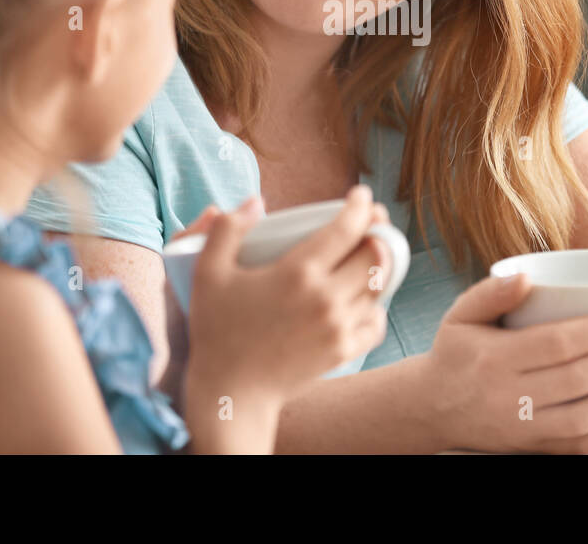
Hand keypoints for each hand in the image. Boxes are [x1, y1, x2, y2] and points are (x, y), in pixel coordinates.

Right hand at [182, 185, 390, 451]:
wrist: (230, 393)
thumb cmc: (216, 330)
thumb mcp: (207, 272)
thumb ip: (228, 229)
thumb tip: (257, 201)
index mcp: (298, 272)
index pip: (347, 228)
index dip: (360, 206)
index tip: (362, 195)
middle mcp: (326, 298)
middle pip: (373, 255)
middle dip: (378, 231)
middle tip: (373, 220)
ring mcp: (338, 327)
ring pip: (378, 287)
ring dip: (379, 266)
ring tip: (371, 253)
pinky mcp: (342, 352)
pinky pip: (375, 322)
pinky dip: (376, 307)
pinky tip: (365, 298)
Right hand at [419, 274, 587, 453]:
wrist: (431, 407)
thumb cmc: (455, 352)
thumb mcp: (460, 314)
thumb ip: (492, 292)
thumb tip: (526, 277)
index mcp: (493, 358)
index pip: (556, 344)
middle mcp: (507, 396)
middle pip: (577, 380)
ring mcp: (521, 427)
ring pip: (583, 417)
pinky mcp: (532, 447)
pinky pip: (579, 445)